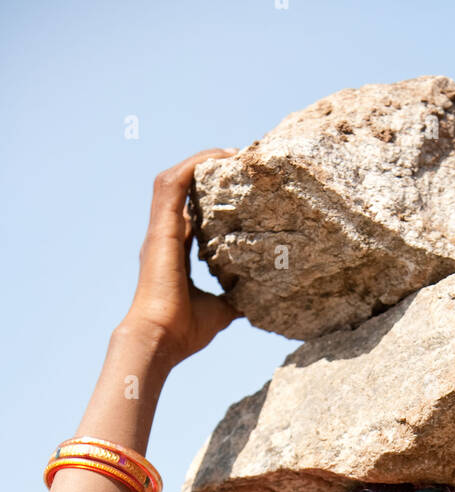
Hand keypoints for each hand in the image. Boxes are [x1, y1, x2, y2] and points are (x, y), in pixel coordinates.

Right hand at [121, 148, 242, 366]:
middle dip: (206, 170)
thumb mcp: (219, 311)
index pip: (191, 213)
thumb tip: (255, 300)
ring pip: (175, 178)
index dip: (210, 197)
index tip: (237, 187)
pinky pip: (175, 183)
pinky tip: (218, 156)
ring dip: (201, 161)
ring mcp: (161, 230)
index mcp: (175, 252)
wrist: (161, 338)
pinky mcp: (162, 228)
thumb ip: (233, 298)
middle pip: (182, 188)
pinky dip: (194, 165)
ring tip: (231, 152)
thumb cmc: (184, 331)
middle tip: (239, 160)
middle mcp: (165, 236)